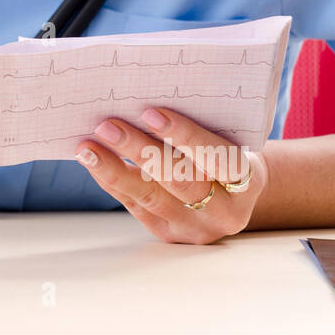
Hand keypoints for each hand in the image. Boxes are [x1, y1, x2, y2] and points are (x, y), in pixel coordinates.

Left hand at [74, 106, 268, 244]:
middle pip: (181, 181)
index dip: (186, 136)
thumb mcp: (227, 139)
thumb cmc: (223, 152)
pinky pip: (136, 207)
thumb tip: (142, 98)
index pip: (219, 157)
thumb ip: (200, 124)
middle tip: (107, 126)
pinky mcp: (170, 235)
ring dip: (114, 169)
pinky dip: (112, 181)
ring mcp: (197, 228)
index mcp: (248, 179)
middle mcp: (226, 211)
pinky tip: (93, 161)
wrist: (233, 194)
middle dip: (140, 151)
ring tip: (87, 147)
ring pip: (152, 198)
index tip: (152, 113)